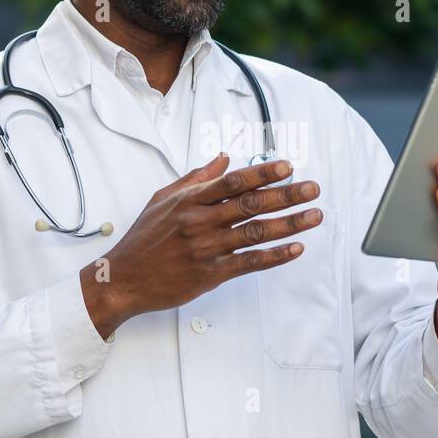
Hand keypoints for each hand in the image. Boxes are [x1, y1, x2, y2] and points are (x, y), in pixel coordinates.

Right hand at [81, 154, 323, 337]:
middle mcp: (200, 222)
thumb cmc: (144, 238)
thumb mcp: (163, 199)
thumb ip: (196, 179)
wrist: (124, 279)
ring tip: (314, 216)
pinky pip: (250, 263)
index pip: (233, 182)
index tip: (287, 167)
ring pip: (255, 232)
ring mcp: (207, 248)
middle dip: (286, 195)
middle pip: (251, 204)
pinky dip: (275, 256)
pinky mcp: (211, 273)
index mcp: (190, 201)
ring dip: (289, 224)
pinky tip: (295, 249)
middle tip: (312, 189)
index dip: (262, 173)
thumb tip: (223, 159)